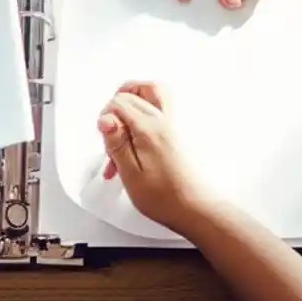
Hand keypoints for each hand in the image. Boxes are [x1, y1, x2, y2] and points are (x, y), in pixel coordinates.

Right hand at [97, 81, 207, 231]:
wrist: (197, 209)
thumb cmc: (165, 198)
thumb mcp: (131, 174)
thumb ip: (117, 143)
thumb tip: (105, 118)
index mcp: (149, 130)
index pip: (119, 103)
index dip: (105, 117)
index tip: (104, 138)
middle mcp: (164, 121)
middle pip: (135, 92)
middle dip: (117, 107)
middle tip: (110, 128)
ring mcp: (174, 125)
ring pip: (153, 92)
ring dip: (135, 99)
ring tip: (123, 119)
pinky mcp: (179, 133)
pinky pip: (160, 110)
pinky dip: (145, 114)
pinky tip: (136, 138)